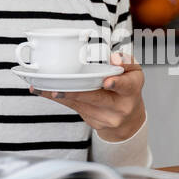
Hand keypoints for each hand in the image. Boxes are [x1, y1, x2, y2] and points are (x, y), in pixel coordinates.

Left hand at [30, 50, 146, 141]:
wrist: (128, 119)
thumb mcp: (134, 72)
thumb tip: (113, 57)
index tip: (107, 82)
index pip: (126, 86)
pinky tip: (44, 91)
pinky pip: (73, 108)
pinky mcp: (93, 121)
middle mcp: (120, 107)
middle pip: (97, 99)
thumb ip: (125, 61)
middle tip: (60, 89)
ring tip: (47, 88)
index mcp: (131, 91)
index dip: (117, 83)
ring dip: (63, 95)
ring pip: (81, 105)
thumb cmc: (128, 90)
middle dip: (79, 94)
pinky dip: (59, 98)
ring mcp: (106, 117)